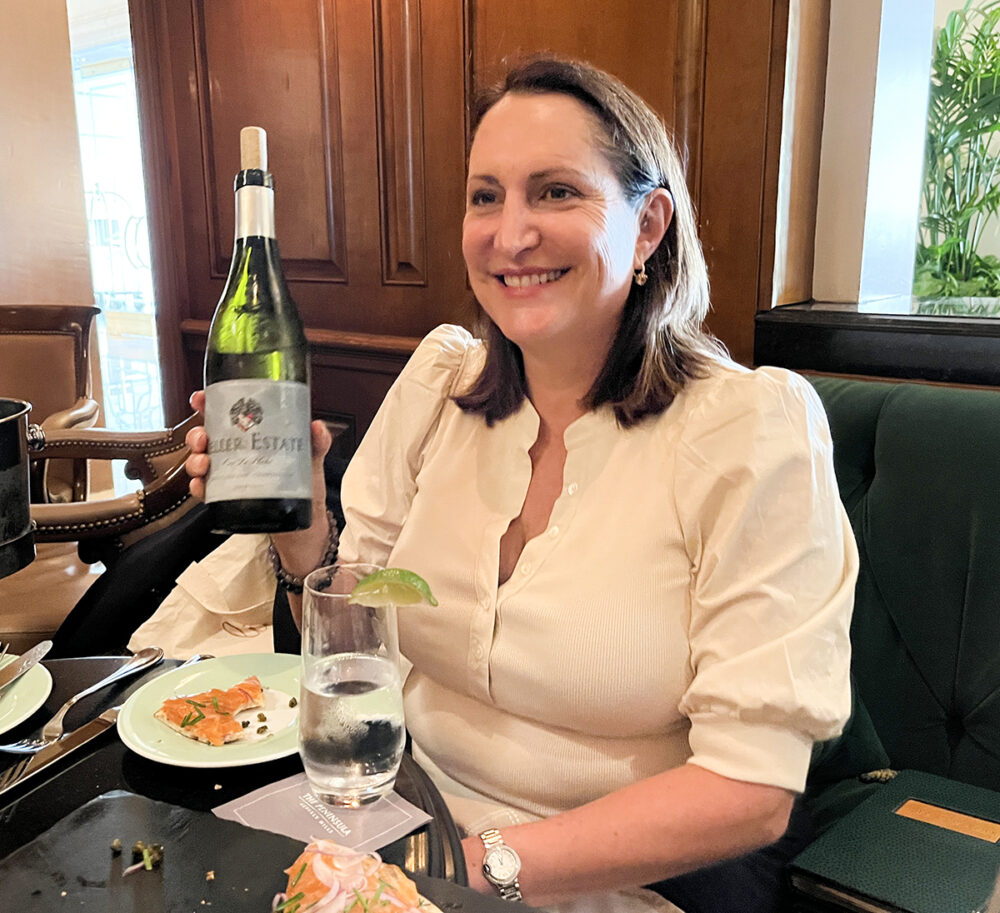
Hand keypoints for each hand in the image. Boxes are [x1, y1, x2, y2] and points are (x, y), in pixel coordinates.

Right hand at [184, 391, 333, 573]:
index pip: (225, 414)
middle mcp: (236, 452)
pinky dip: (199, 487)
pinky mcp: (228, 498)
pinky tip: (202, 486)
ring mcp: (229, 475)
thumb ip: (317, 441)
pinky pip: (205, 490)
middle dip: (196, 435)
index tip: (200, 400)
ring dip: (195, 461)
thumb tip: (317, 427)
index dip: (208, 404)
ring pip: (200, 462)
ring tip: (205, 464)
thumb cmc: (305, 483)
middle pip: (205, 437)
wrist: (306, 521)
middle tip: (203, 440)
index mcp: (252, 435)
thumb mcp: (312, 457)